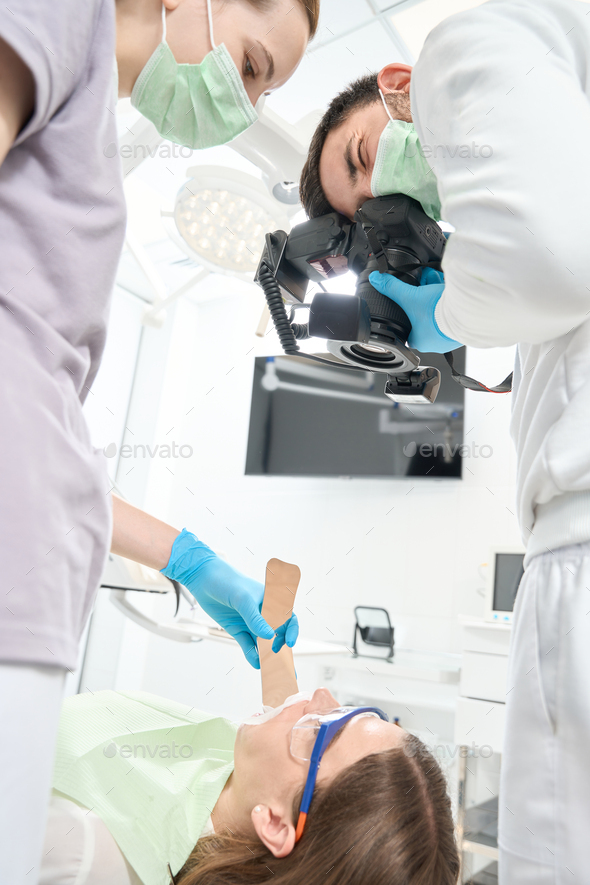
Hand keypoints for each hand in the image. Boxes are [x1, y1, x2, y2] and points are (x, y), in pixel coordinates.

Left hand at [161, 530, 298, 668]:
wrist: (204, 580)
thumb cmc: (228, 581)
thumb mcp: (243, 599)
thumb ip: (255, 618)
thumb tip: (269, 636)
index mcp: (271, 601)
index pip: (288, 618)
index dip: (291, 631)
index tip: (288, 643)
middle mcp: (263, 613)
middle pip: (278, 634)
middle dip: (282, 650)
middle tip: (284, 666)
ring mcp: (251, 623)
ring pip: (263, 643)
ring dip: (267, 657)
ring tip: (271, 671)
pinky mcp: (238, 630)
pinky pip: (248, 646)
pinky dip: (252, 655)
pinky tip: (256, 664)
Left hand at [369, 267, 461, 353]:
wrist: (467, 312)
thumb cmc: (438, 313)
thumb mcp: (410, 296)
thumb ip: (392, 288)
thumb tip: (376, 280)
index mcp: (419, 340)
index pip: (407, 326)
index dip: (408, 311)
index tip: (411, 300)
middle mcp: (434, 342)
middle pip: (423, 314)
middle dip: (424, 297)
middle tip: (425, 285)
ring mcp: (449, 336)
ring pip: (438, 311)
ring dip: (436, 295)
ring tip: (436, 283)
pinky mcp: (463, 328)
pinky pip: (452, 311)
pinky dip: (449, 299)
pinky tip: (447, 290)